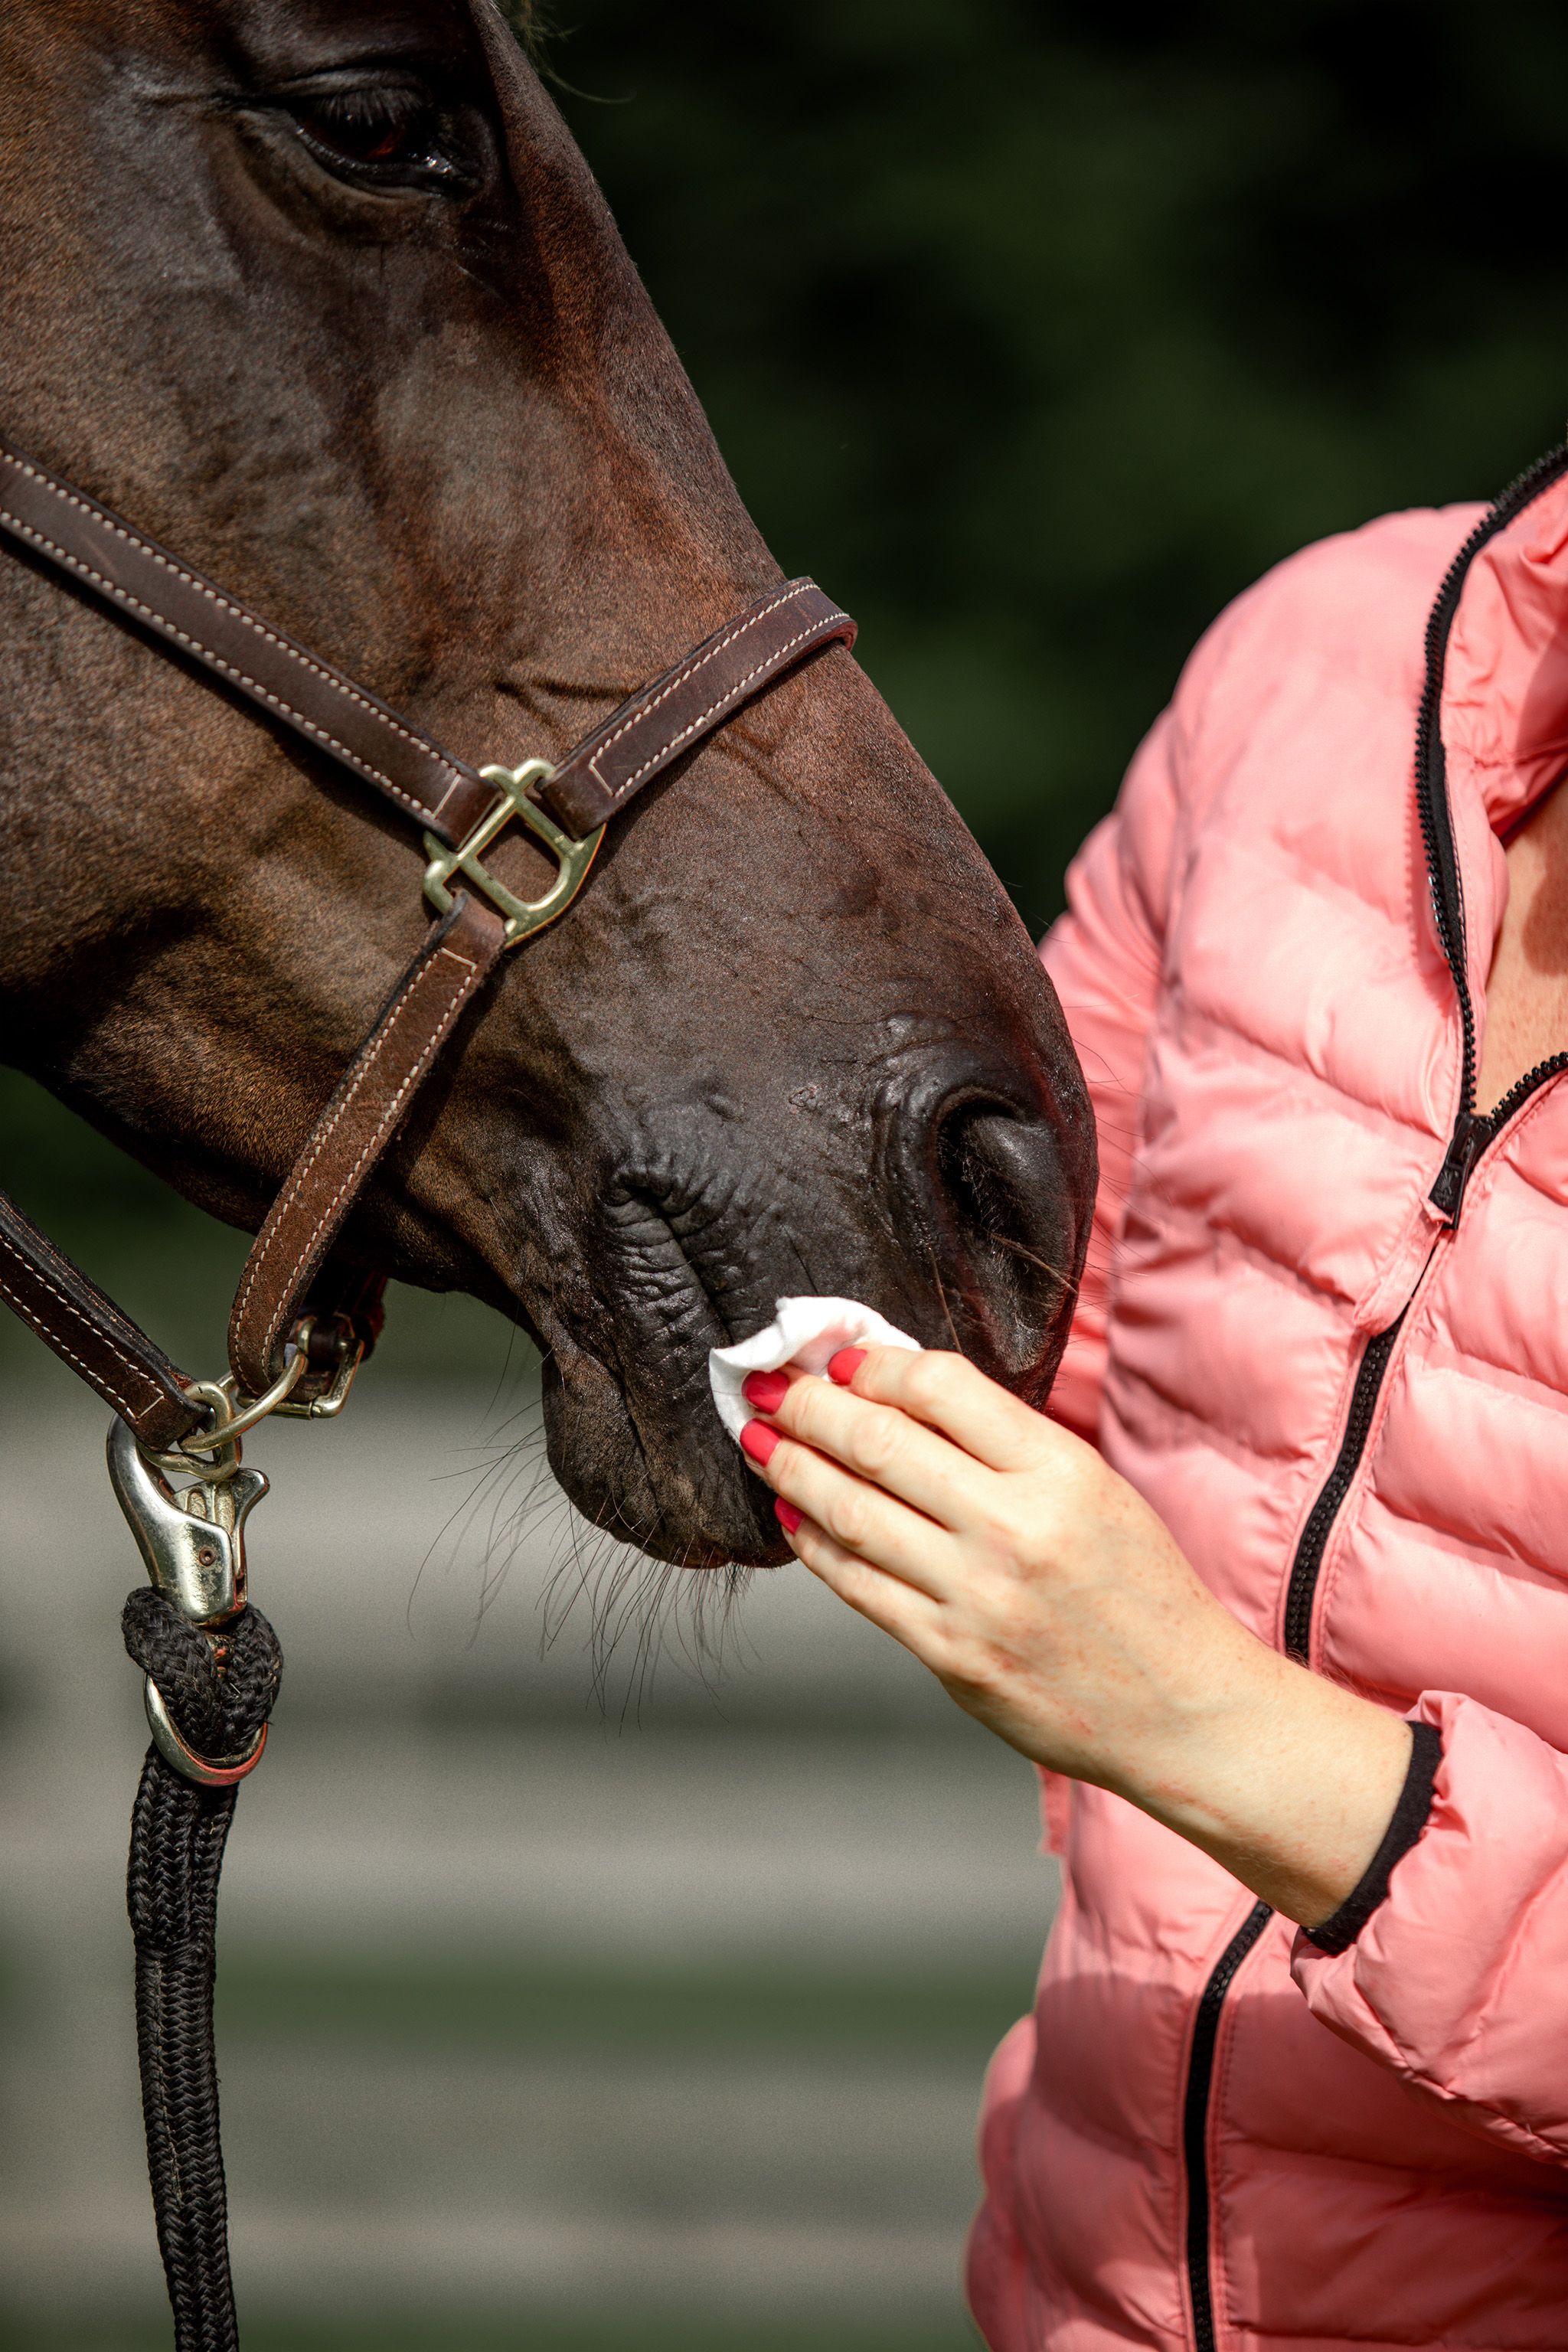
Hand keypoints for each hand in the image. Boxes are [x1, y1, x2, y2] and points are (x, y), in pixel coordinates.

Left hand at [740, 1346, 1411, 1927]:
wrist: (1182, 1707)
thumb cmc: (1139, 1591)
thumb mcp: (1094, 1488)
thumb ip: (1003, 1444)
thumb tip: (896, 1395)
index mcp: (1059, 1470)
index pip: (940, 1387)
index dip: (872, 1366)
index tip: (838, 1361)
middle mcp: (1014, 1527)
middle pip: (877, 1443)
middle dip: (807, 1407)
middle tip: (769, 1388)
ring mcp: (976, 1596)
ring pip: (851, 1513)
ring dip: (792, 1469)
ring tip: (762, 1442)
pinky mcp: (951, 1655)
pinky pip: (860, 1586)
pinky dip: (818, 1544)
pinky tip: (797, 1518)